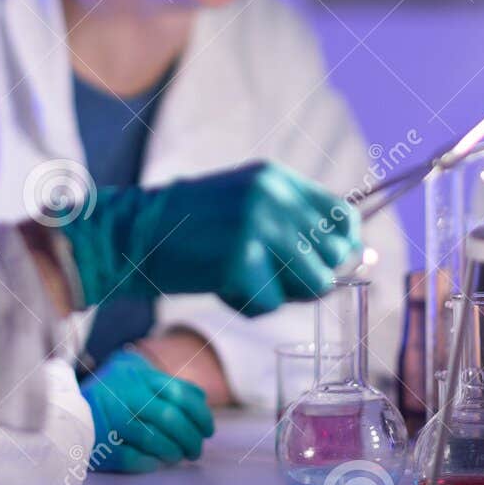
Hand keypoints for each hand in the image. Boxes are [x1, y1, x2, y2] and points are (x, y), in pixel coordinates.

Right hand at [60, 161, 357, 315]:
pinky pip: (269, 304)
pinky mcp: (238, 261)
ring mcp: (256, 227)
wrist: (133, 233)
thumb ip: (291, 224)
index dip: (345, 248)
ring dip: (282, 294)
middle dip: (312, 279)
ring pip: (311, 284)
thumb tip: (351, 261)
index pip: (343, 216)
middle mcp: (272, 197)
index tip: (330, 266)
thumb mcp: (245, 204)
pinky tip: (220, 285)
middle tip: (276, 280)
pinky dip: (247, 305)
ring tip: (245, 279)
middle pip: (333, 257)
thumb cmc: (190, 228)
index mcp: (276, 179)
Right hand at [82, 350, 214, 473]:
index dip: (201, 415)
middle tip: (197, 450)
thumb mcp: (134, 375)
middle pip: (172, 419)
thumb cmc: (109, 394)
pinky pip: (138, 460)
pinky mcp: (104, 447)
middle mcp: (126, 397)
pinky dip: (154, 463)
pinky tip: (159, 462)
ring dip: (176, 452)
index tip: (208, 430)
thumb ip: (166, 383)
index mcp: (137, 378)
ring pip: (158, 440)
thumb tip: (200, 398)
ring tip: (180, 456)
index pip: (181, 394)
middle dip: (192, 439)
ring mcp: (114, 423)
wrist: (63, 410)